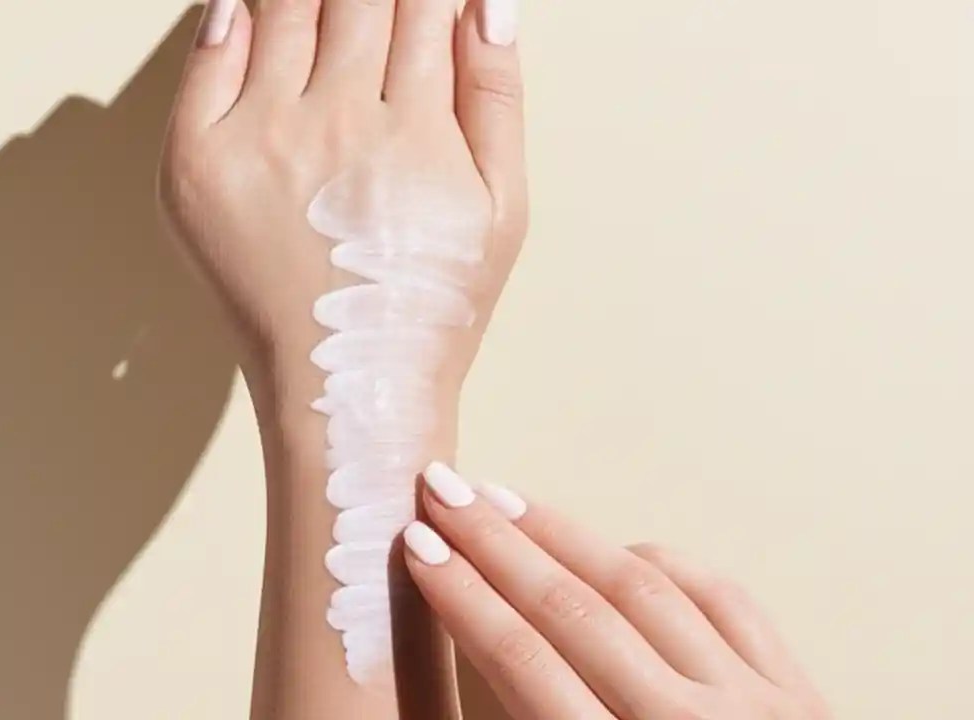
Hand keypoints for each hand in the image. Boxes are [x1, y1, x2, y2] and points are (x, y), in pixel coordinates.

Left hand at [158, 0, 527, 385]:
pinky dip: (229, 19)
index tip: (420, 1)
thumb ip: (497, 93)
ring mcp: (256, 140)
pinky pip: (206, 59)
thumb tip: (488, 0)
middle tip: (366, 6)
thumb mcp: (502, 206)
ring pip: (283, 11)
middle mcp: (332, 122)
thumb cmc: (431, 303)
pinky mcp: (196, 163)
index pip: (419, 4)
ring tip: (324, 7)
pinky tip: (246, 9)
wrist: (346, 386)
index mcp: (412, 127)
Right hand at [405, 463, 832, 719]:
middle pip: (573, 610)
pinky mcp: (799, 693)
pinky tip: (624, 544)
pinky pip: (726, 600)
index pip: (524, 662)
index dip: (465, 599)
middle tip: (443, 492)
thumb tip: (472, 679)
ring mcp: (753, 704)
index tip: (420, 548)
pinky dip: (668, 564)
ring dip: (567, 535)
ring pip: (645, 589)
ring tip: (506, 499)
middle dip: (497, 543)